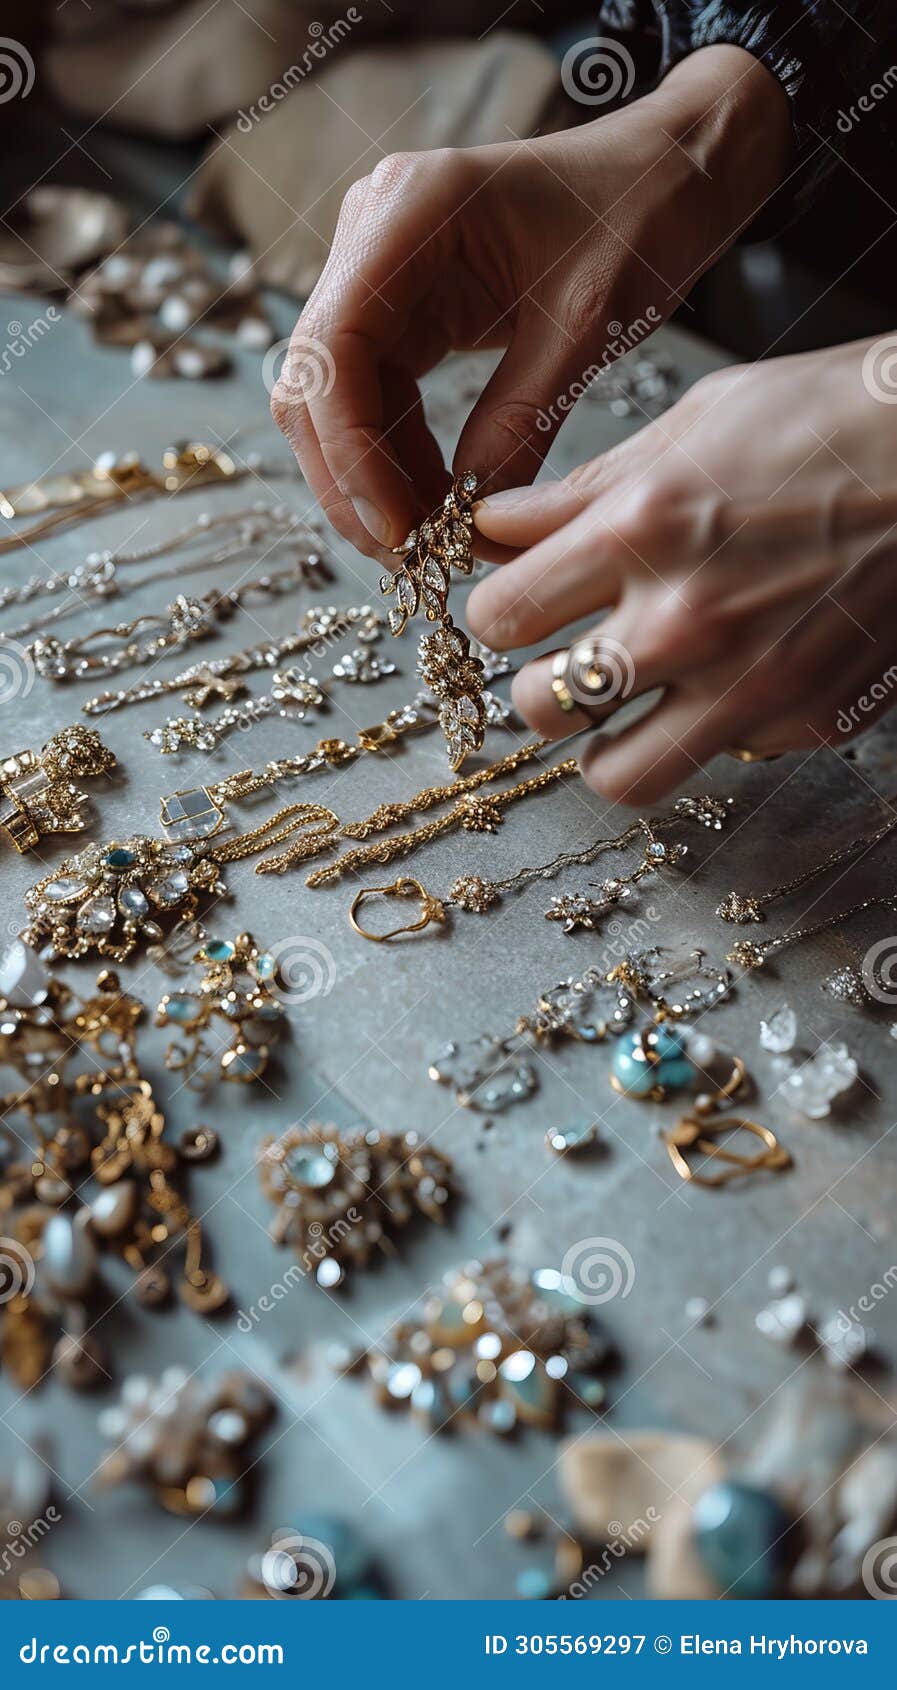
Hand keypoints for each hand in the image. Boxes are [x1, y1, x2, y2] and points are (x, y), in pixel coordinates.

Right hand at [272, 46, 788, 555]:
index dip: (352, 451)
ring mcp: (375, 271)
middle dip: (351, 479)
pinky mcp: (397, 307)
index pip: (335, 349)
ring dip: (368, 479)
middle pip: (314, 383)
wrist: (662, 176)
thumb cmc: (638, 220)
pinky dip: (395, 460)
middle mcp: (370, 234)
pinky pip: (372, 399)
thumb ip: (521, 421)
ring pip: (332, 402)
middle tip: (409, 558)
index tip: (400, 528)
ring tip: (430, 544)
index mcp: (409, 211)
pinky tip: (437, 506)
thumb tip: (469, 527)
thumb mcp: (587, 327)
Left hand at [468, 337, 896, 803]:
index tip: (519, 607)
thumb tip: (491, 528)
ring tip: (628, 706)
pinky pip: (724, 756)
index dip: (498, 613)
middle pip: (538, 710)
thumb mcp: (692, 425)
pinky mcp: (807, 722)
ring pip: (617, 775)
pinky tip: (739, 674)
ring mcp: (749, 684)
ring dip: (607, 744)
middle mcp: (685, 621)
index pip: (499, 617)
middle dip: (539, 686)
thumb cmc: (830, 421)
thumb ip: (580, 491)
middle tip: (567, 662)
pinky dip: (717, 726)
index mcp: (640, 530)